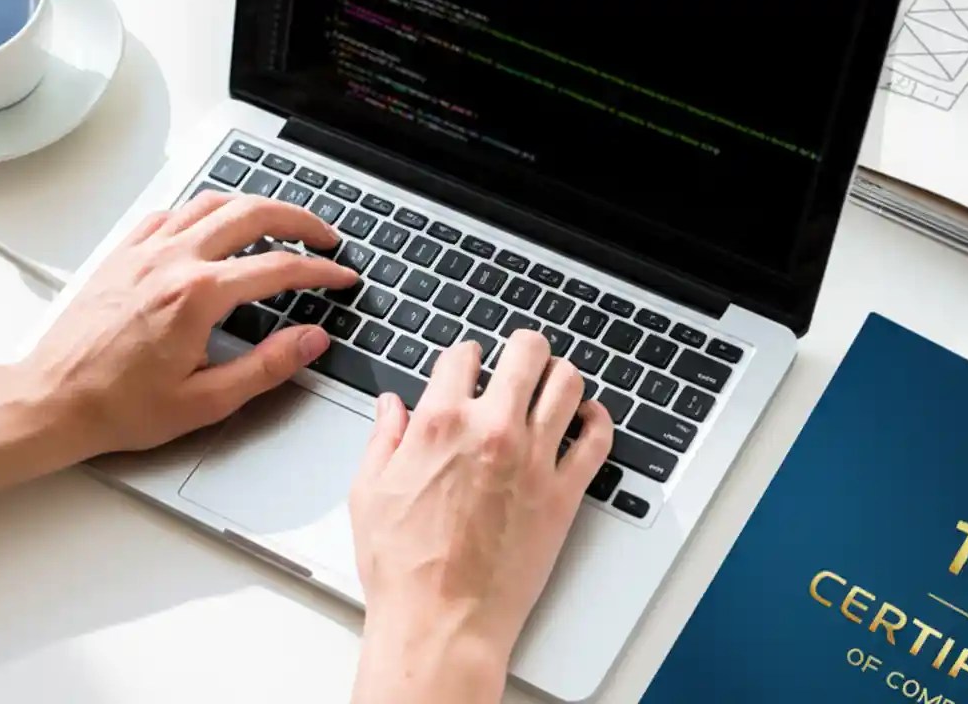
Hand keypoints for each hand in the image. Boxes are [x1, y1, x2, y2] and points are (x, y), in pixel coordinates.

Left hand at [18, 192, 357, 462]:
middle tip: (325, 236)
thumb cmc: (119, 406)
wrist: (52, 401)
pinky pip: (172, 213)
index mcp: (197, 297)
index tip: (341, 277)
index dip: (322, 270)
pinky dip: (205, 212)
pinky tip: (216, 227)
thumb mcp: (208, 400)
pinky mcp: (123, 254)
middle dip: (299, 219)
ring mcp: (144, 252)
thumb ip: (269, 365)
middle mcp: (171, 262)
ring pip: (212, 203)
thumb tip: (312, 340)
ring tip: (281, 223)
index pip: (280, 268)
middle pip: (252, 214)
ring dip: (255, 207)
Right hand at [349, 331, 613, 703]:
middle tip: (522, 357)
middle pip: (527, 352)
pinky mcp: (564, 492)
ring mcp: (535, 459)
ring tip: (553, 383)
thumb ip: (383, 440)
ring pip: (568, 384)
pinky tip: (589, 418)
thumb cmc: (404, 567)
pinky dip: (598, 420)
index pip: (464, 355)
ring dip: (561, 376)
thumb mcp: (370, 493)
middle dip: (523, 348)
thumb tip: (391, 408)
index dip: (466, 356)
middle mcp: (493, 431)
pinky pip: (598, 439)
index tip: (470, 365)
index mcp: (441, 424)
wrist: (443, 619)